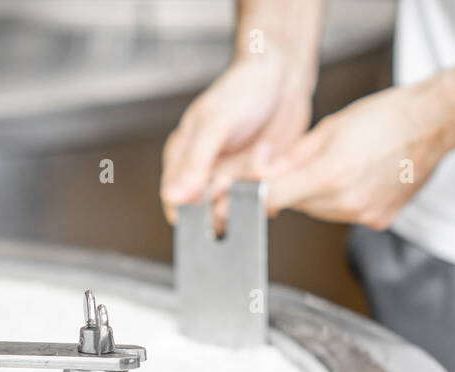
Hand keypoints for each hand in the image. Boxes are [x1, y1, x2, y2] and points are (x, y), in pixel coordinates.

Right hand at [160, 50, 315, 225]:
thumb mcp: (215, 124)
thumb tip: (172, 197)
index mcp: (183, 157)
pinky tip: (273, 174)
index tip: (212, 198)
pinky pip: (258, 201)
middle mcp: (205, 172)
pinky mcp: (254, 181)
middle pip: (207, 210)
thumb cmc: (243, 90)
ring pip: (234, 208)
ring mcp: (230, 178)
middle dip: (226, 200)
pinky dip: (267, 196)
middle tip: (241, 175)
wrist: (282, 78)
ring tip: (261, 165)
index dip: (192, 209)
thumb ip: (194, 162)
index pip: (176, 200)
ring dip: (249, 197)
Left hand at [263, 79, 454, 229]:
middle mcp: (348, 200)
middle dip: (298, 185)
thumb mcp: (330, 127)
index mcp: (331, 174)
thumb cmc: (388, 115)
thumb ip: (292, 156)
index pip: (275, 198)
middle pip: (299, 204)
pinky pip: (345, 214)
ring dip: (320, 193)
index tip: (252, 190)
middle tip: (317, 160)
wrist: (434, 123)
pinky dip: (344, 200)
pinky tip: (362, 176)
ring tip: (345, 164)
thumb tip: (261, 172)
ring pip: (320, 211)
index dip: (260, 193)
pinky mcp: (378, 220)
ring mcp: (364, 214)